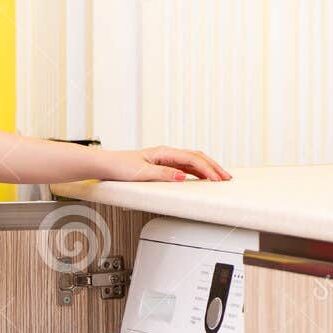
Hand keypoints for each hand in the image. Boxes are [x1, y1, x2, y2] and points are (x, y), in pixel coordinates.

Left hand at [95, 145, 231, 182]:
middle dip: (213, 167)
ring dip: (207, 169)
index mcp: (164, 152)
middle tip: (226, 177)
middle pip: (196, 157)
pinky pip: (185, 167)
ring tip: (220, 177)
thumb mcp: (142, 173)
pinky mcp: (162, 165)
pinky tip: (203, 177)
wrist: (106, 165)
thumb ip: (163, 174)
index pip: (192, 159)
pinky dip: (197, 171)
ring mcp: (165, 159)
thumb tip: (183, 177)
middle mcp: (166, 154)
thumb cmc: (119, 167)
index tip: (217, 179)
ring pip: (192, 161)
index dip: (207, 169)